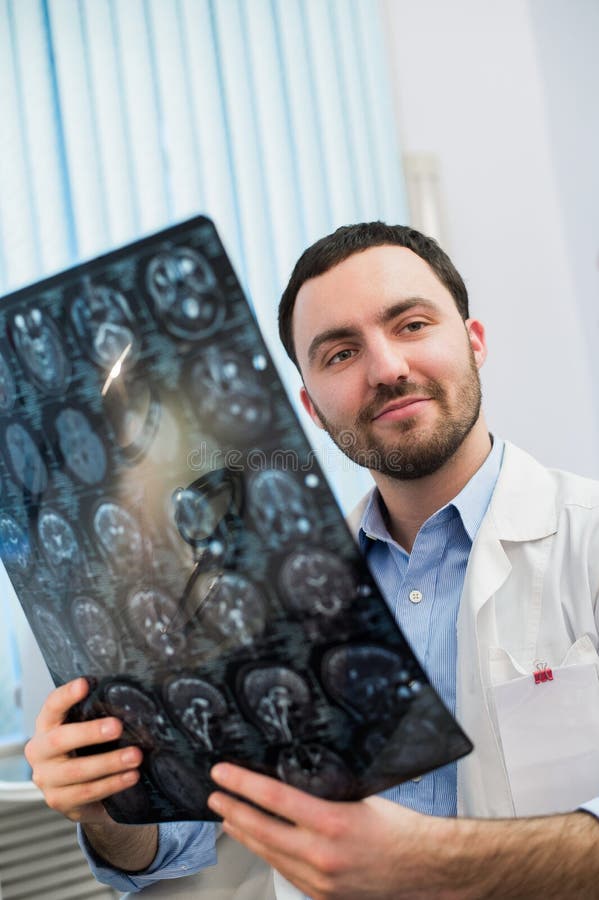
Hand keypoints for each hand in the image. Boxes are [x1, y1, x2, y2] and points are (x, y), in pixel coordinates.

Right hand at [24, 677, 142, 824]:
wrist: (77, 792)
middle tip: (117, 727)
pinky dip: (112, 784)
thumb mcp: (86, 730)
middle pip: (60, 740)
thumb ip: (96, 715)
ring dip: (110, 763)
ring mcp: (46, 778)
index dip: (67, 695)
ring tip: (135, 756)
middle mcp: (39, 751)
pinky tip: (131, 776)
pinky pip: (87, 792)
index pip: (52, 706)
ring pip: (77, 770)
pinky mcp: (59, 800)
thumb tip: (131, 699)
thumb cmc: (85, 750)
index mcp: (46, 726)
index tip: (85, 683)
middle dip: (90, 732)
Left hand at [208, 763, 458, 899]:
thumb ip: (327, 787)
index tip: (222, 774)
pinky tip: (258, 842)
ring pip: (269, 854)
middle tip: (213, 794)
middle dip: (232, 810)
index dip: (242, 784)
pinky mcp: (322, 895)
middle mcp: (321, 855)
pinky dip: (267, 853)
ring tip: (226, 817)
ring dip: (244, 833)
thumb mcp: (362, 794)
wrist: (425, 868)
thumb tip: (296, 767)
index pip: (273, 798)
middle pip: (261, 829)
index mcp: (332, 822)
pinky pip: (285, 871)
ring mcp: (320, 880)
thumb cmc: (399, 827)